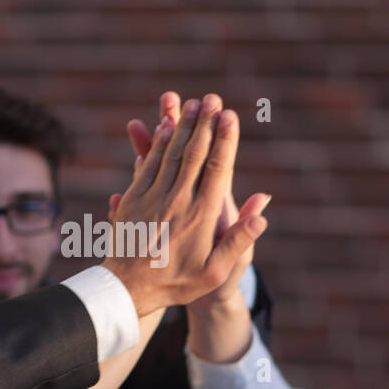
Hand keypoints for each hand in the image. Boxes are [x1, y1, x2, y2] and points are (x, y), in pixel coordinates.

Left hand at [100, 93, 267, 315]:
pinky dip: (159, 144)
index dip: (225, 140)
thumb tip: (262, 215)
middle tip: (213, 99)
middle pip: (194, 153)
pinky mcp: (133, 199)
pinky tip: (165, 129)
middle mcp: (177, 201)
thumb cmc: (176, 283)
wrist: (126, 290)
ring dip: (183, 127)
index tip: (231, 116)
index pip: (217, 169)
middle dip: (205, 123)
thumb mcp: (214, 273)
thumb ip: (238, 242)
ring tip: (192, 105)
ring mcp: (152, 197)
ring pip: (171, 154)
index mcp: (200, 216)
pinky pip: (149, 165)